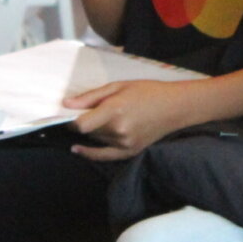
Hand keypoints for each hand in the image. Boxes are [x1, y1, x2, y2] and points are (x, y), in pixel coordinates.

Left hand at [64, 79, 192, 160]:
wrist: (175, 107)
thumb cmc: (148, 91)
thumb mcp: (118, 86)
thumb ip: (91, 96)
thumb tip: (67, 104)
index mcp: (115, 110)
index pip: (82, 124)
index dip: (71, 120)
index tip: (68, 113)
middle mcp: (119, 130)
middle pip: (88, 131)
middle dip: (81, 122)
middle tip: (83, 112)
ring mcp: (125, 143)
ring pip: (96, 140)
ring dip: (91, 132)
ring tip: (98, 119)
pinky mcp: (130, 151)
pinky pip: (104, 156)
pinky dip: (90, 153)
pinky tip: (77, 149)